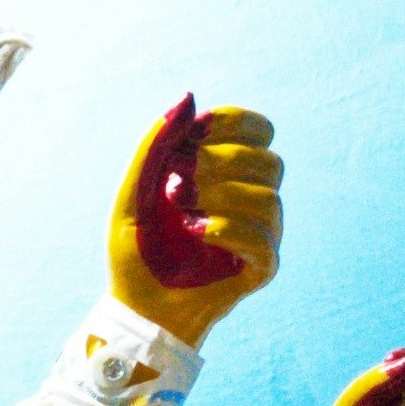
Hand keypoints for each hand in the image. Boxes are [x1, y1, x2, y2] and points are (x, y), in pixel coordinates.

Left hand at [106, 99, 279, 346]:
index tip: (194, 136)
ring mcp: (260, 235)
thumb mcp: (135, 190)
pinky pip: (263, 239)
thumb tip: (190, 98)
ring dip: (221, 198)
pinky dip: (229, 230)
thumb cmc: (136, 251)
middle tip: (178, 186)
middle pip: (269, 161)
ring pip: (269, 199)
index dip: (234, 123)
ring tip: (185, 214)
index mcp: (228, 174)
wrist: (136, 308)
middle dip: (221, 164)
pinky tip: (200, 235)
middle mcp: (251, 200)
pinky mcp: (261, 268)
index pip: (260, 130)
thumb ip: (157, 143)